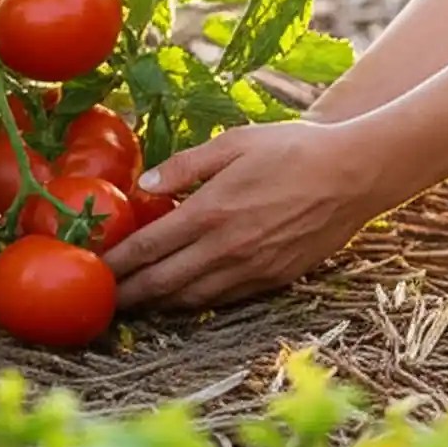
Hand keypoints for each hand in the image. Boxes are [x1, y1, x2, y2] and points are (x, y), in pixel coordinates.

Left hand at [102, 121, 383, 310]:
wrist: (355, 174)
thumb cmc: (293, 149)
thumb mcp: (235, 142)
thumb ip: (186, 165)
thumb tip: (145, 186)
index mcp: (210, 211)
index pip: (147, 248)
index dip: (115, 263)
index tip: (92, 269)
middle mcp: (226, 248)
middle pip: (162, 284)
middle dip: (128, 295)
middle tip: (101, 300)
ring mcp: (251, 269)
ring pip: (191, 299)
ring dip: (158, 304)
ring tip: (134, 303)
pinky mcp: (273, 279)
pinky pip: (223, 299)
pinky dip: (195, 302)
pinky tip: (182, 297)